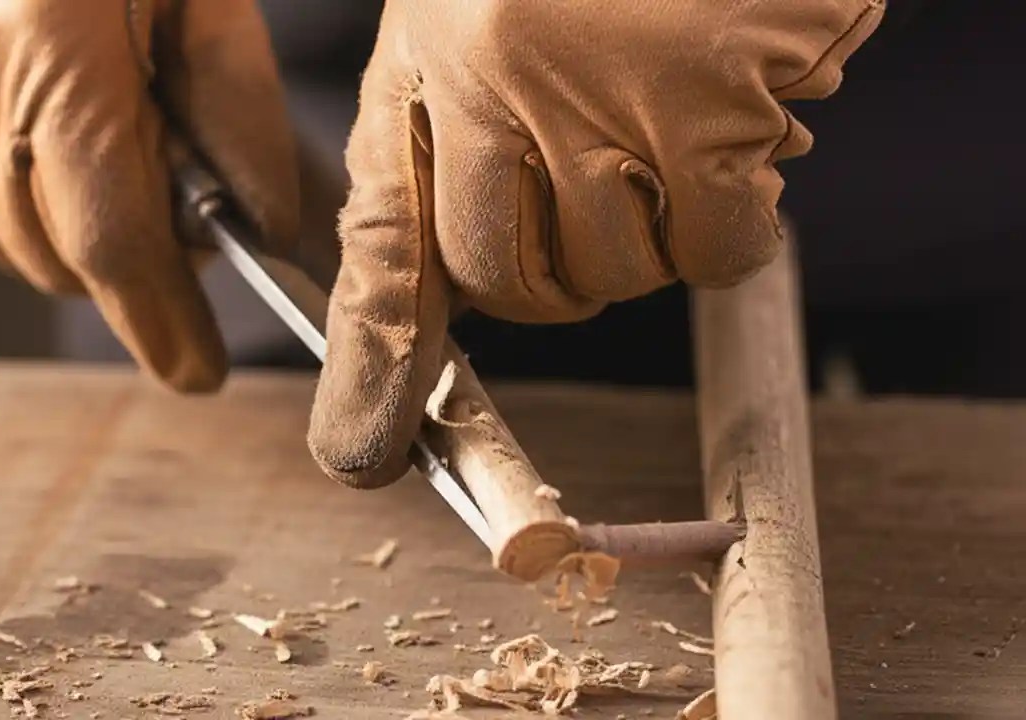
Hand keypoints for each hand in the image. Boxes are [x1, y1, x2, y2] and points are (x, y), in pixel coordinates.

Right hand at [0, 0, 297, 390]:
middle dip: (135, 250)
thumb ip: (240, 111)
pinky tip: (28, 123)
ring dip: (76, 223)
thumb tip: (263, 234)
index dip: (162, 318)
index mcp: (50, 48)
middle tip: (166, 176)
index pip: (112, 239)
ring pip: (22, 250)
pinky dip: (21, 198)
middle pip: (70, 259)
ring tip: (89, 130)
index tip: (200, 370)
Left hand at [309, 0, 883, 487]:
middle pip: (506, 285)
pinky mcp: (706, 109)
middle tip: (603, 196)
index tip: (359, 449)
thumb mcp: (492, 22)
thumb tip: (469, 286)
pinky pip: (715, 253)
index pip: (384, 242)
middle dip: (555, 278)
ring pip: (613, 276)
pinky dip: (733, 222)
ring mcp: (595, 98)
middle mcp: (489, 82)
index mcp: (425, 57)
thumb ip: (465, 138)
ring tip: (674, 124)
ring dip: (652, 234)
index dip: (373, 360)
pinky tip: (739, 132)